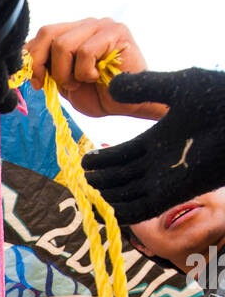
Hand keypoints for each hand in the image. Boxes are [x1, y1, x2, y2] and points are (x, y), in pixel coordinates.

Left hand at [25, 18, 164, 120]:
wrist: (129, 105)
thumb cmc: (100, 95)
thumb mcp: (64, 82)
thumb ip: (47, 68)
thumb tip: (23, 60)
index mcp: (73, 33)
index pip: (42, 34)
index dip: (32, 58)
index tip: (37, 82)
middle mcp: (86, 24)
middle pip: (47, 33)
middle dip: (44, 64)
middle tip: (57, 84)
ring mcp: (101, 25)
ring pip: (63, 45)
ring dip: (67, 73)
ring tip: (81, 83)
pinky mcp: (116, 32)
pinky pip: (85, 52)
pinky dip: (85, 72)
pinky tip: (97, 77)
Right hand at [81, 68, 224, 225]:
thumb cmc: (218, 97)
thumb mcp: (177, 86)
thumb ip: (144, 86)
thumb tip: (111, 88)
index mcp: (159, 139)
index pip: (124, 155)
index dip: (104, 159)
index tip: (85, 160)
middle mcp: (161, 162)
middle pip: (123, 177)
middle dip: (103, 179)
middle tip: (84, 176)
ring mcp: (167, 178)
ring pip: (130, 195)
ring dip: (111, 195)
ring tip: (92, 187)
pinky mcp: (176, 191)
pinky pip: (146, 208)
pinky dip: (127, 211)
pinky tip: (111, 208)